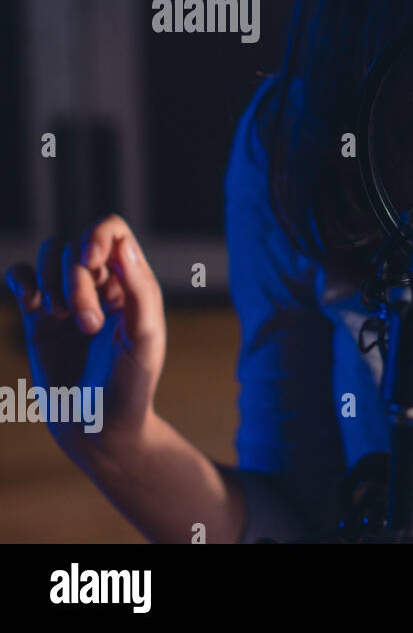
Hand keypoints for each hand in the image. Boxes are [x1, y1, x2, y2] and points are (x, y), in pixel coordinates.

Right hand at [5, 214, 166, 453]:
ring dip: (53, 284)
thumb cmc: (131, 384)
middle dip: (76, 279)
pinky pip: (22, 277)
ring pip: (49, 255)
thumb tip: (121, 244)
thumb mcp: (145, 338)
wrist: (98, 426)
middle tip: (89, 324)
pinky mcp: (38, 318)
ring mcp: (68, 298)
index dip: (97, 234)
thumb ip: (139, 289)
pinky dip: (23, 282)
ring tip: (67, 322)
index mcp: (132, 282)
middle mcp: (101, 284)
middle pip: (75, 244)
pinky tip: (37, 308)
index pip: (112, 231)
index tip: (92, 261)